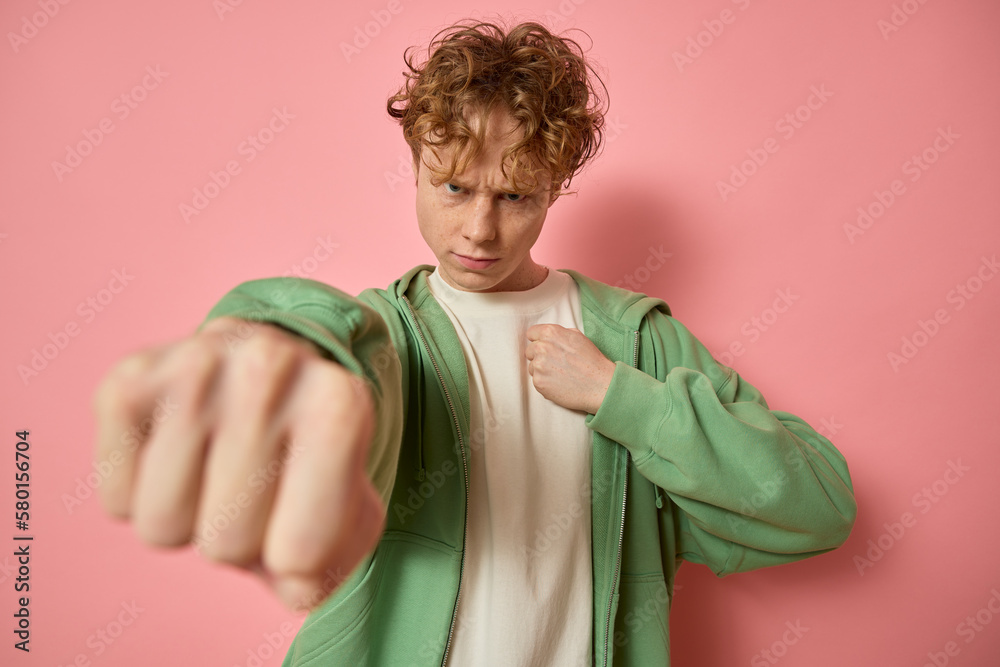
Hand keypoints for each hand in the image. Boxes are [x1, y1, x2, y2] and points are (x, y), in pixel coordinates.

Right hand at [91, 316, 383, 612]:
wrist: (268, 374)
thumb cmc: (307, 459)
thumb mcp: (345, 516)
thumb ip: (326, 568)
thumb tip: (289, 574)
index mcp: (339, 403)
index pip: (300, 553)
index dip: (294, 557)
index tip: (305, 505)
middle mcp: (270, 367)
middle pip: (225, 543)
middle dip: (238, 537)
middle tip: (254, 482)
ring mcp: (195, 363)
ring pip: (161, 525)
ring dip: (185, 517)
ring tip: (215, 462)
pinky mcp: (127, 380)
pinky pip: (116, 501)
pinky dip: (138, 495)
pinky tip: (175, 448)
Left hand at [524, 323, 616, 413]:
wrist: (599, 384)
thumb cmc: (592, 360)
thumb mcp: (577, 336)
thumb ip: (558, 333)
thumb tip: (546, 336)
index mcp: (550, 333)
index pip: (531, 334)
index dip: (538, 340)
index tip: (544, 346)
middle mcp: (541, 347)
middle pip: (530, 350)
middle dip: (539, 355)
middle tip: (556, 362)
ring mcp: (539, 366)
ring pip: (532, 366)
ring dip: (542, 370)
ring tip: (560, 373)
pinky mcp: (539, 382)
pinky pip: (536, 380)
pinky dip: (546, 382)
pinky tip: (559, 382)